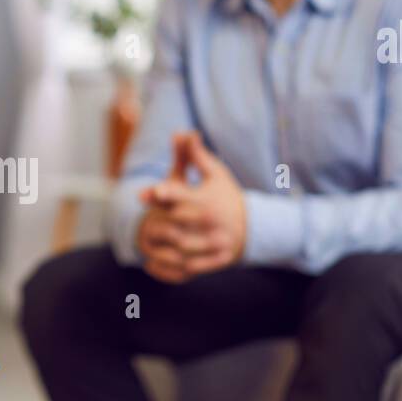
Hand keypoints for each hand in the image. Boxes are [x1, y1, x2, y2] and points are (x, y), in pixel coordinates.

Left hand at [135, 131, 246, 282]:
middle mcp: (212, 222)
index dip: (166, 193)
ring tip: (149, 241)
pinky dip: (168, 268)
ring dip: (162, 245)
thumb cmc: (226, 195)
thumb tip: (181, 132)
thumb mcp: (214, 173)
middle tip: (148, 221)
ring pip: (181, 247)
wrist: (254, 227)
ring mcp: (215, 244)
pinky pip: (188, 268)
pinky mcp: (215, 261)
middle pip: (177, 222)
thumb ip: (194, 155)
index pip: (184, 195)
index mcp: (209, 199)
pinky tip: (151, 263)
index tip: (150, 192)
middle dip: (159, 220)